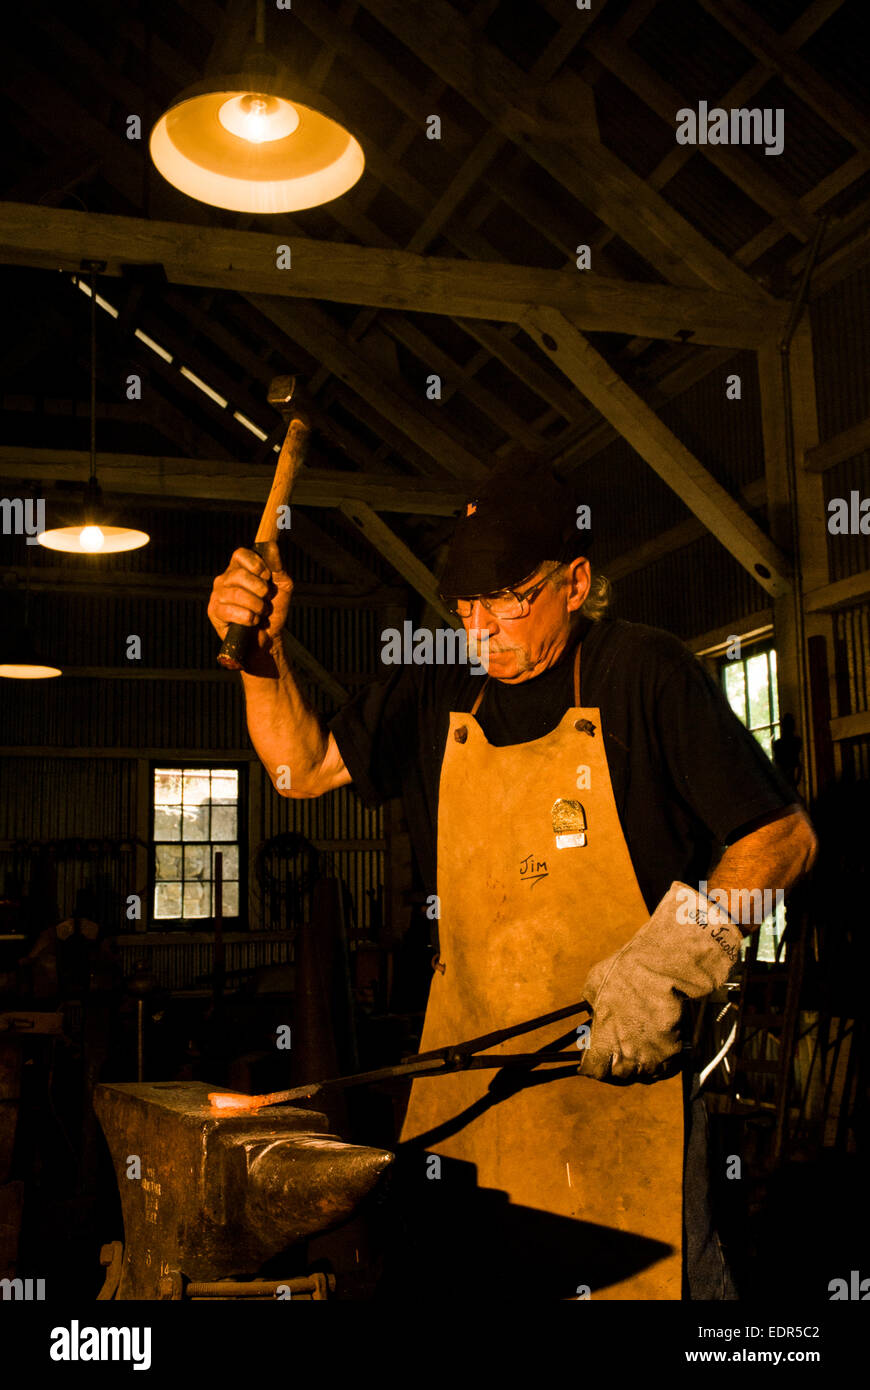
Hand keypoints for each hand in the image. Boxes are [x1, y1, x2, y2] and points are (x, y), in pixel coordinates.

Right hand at [207, 543, 292, 658]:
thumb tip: (271, 546)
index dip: (255, 564)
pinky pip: (229, 610)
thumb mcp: (282, 586)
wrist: (269, 637)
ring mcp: (217, 595)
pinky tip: (252, 621)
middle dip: (259, 589)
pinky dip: (247, 617)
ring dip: (256, 606)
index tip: (267, 576)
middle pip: (238, 574)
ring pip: (236, 594)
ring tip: (261, 612)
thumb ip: (278, 566)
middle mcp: (225, 579)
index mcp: (239, 568)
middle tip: (266, 599)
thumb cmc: (273, 610)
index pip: (240, 554)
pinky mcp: (214, 612)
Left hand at [579, 950, 683, 1082]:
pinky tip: (654, 1053)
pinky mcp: (672, 1051)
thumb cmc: (624, 973)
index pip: (593, 1070)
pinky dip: (658, 1065)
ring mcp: (652, 1055)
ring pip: (642, 1075)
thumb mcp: (593, 985)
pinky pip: (664, 1069)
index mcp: (605, 1040)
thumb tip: (591, 1012)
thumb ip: (590, 1005)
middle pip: (619, 1075)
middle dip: (613, 1067)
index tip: (588, 1062)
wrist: (661, 969)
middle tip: (613, 1056)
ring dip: (637, 1067)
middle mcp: (628, 1054)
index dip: (590, 1066)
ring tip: (635, 1054)